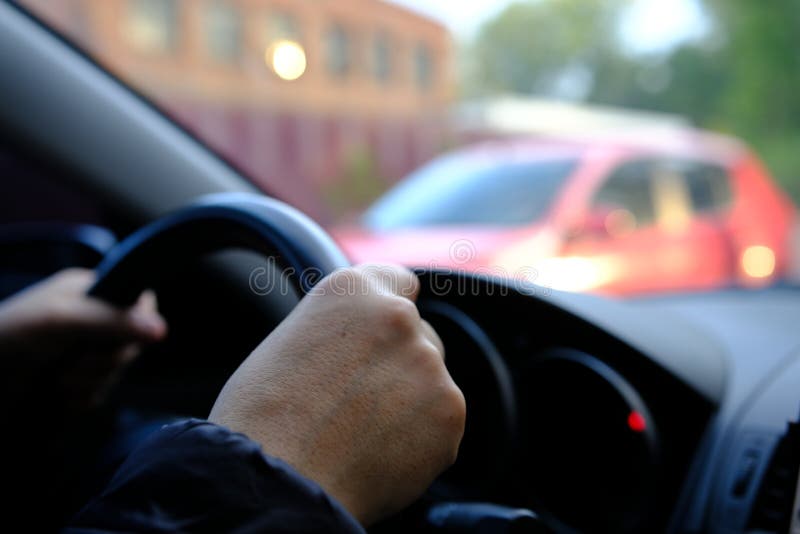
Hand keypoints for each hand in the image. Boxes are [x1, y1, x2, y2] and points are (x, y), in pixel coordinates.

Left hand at [0, 268, 166, 411]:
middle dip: (104, 362)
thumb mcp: (62, 320)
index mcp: (91, 291)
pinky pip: (99, 394)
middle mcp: (91, 319)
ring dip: (89, 383)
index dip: (136, 325)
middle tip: (74, 363)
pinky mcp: (74, 382)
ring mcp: (82, 352)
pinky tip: (59, 395)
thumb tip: (162, 329)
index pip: (140, 305)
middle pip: (130, 344)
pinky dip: (81, 399)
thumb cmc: (12, 336)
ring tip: (59, 381)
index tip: (118, 339)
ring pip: (114, 373)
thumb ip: (112, 321)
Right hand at [209, 264, 465, 525]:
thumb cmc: (262, 418)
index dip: (392, 309)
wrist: (277, 481)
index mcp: (354, 292)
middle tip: (360, 401)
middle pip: (419, 337)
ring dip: (410, 402)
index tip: (386, 332)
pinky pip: (440, 424)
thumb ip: (338, 331)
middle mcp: (400, 317)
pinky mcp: (449, 412)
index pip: (399, 282)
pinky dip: (420, 440)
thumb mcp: (290, 345)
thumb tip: (359, 346)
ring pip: (430, 381)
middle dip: (400, 364)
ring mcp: (429, 364)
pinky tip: (379, 455)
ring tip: (361, 434)